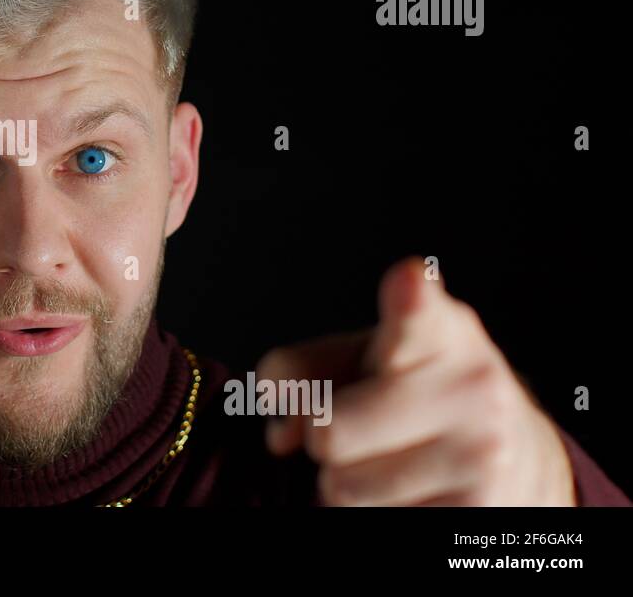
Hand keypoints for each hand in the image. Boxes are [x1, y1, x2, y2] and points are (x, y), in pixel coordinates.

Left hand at [256, 257, 574, 505]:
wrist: (518, 455)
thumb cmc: (415, 391)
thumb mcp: (363, 355)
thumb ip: (301, 370)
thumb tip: (282, 435)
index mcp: (438, 329)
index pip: (417, 314)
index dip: (409, 299)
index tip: (407, 281)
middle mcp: (471, 384)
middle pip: (329, 432)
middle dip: (324, 436)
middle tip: (358, 425)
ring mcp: (482, 451)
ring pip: (342, 488)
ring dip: (347, 480)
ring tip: (389, 457)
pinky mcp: (479, 509)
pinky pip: (372, 521)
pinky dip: (375, 511)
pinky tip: (410, 487)